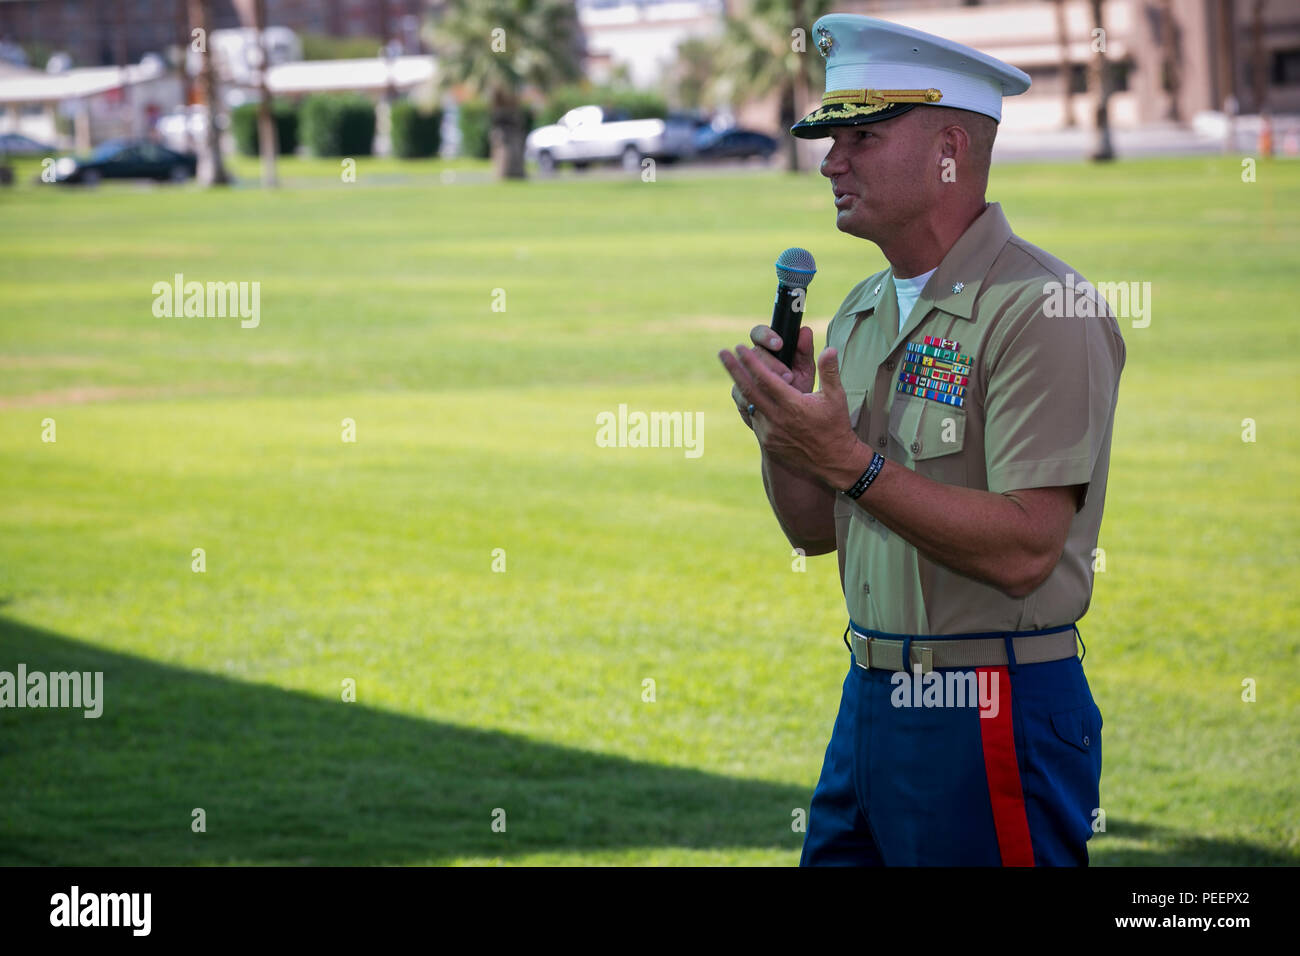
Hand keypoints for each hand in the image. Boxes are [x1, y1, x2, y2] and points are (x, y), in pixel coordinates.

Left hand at [719, 343, 870, 488]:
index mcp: (793, 405)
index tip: (740, 347)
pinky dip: (751, 403)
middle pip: (749, 389)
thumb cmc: (835, 425)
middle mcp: (777, 418)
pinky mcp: (767, 442)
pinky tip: (748, 393)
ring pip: (750, 404)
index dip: (751, 362)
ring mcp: (770, 432)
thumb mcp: (836, 397)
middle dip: (734, 369)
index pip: (766, 379)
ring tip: (733, 369)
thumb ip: (830, 371)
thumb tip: (830, 349)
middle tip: (722, 353)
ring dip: (741, 385)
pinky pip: (755, 418)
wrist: (833, 461)